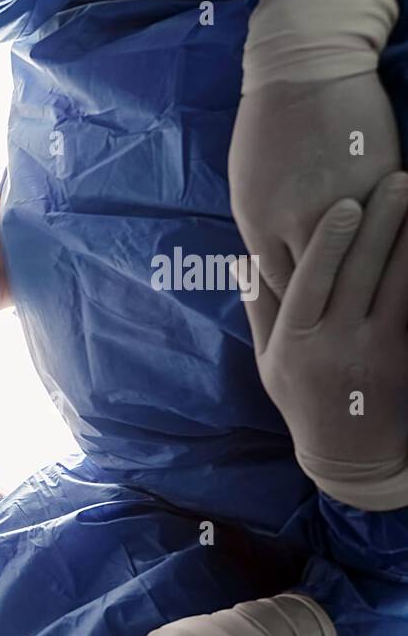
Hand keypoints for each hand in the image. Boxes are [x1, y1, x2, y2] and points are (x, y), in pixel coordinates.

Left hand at [230, 74, 398, 294]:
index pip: (281, 285)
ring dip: (366, 273)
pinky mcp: (382, 181)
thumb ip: (263, 236)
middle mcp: (300, 219)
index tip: (307, 309)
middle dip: (331, 296)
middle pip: (321, 280)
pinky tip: (392, 255)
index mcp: (261, 224)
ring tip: (373, 288)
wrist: (305, 73)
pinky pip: (390, 227)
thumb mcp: (246, 192)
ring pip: (360, 258)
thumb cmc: (265, 133)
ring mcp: (346, 201)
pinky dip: (391, 244)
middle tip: (344, 311)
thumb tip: (276, 273)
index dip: (296, 300)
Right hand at [245, 173, 407, 509]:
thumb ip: (260, 309)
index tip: (345, 205)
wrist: (347, 454)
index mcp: (295, 341)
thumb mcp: (267, 359)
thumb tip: (244, 262)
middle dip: (380, 225)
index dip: (329, 243)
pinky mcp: (403, 359)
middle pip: (359, 275)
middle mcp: (333, 344)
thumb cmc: (300, 400)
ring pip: (395, 287)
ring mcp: (372, 352)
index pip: (311, 282)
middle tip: (396, 181)